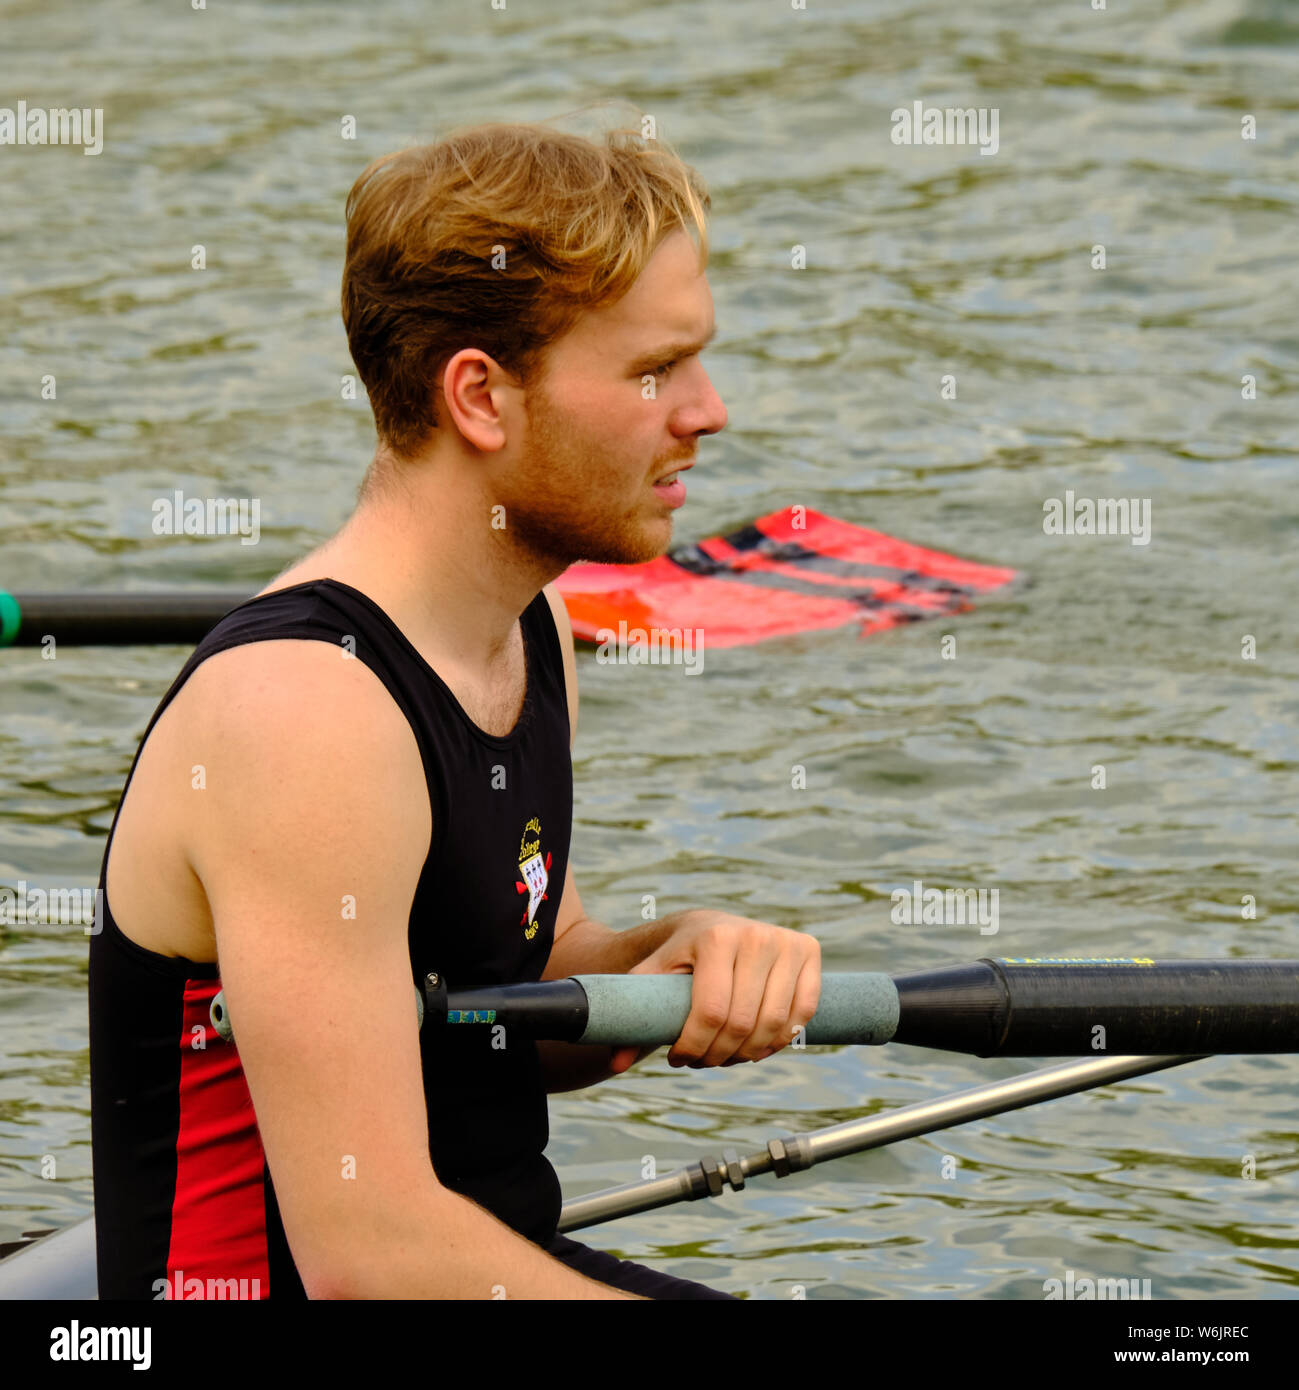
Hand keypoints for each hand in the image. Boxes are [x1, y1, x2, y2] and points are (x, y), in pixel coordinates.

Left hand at [609, 909, 820, 1072]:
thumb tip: (614, 1062)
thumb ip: (633, 1016)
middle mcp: (755, 936)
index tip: (677, 1058)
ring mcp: (786, 942)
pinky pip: (803, 1013)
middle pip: (742, 1023)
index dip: (694, 1046)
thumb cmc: (678, 956)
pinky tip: (756, 1046)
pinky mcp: (809, 951)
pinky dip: (781, 1039)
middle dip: (717, 1055)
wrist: (711, 925)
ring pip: (774, 1024)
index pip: (711, 1012)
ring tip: (724, 1056)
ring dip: (748, 1054)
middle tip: (700, 1061)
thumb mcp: (652, 977)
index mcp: (715, 937)